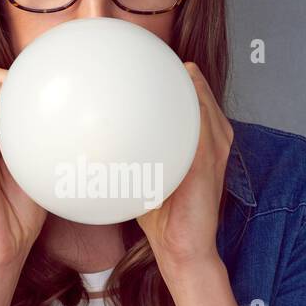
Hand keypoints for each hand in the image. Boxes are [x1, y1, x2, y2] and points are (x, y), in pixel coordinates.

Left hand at [135, 61, 231, 270]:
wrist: (181, 249)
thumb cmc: (162, 215)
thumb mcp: (143, 175)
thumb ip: (128, 153)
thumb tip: (91, 139)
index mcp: (198, 143)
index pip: (191, 102)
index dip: (176, 82)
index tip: (150, 63)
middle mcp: (212, 142)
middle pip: (201, 96)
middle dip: (184, 75)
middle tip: (157, 56)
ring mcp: (214, 151)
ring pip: (206, 106)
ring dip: (192, 85)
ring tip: (175, 66)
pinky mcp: (209, 163)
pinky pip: (203, 128)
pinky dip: (193, 110)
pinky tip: (179, 96)